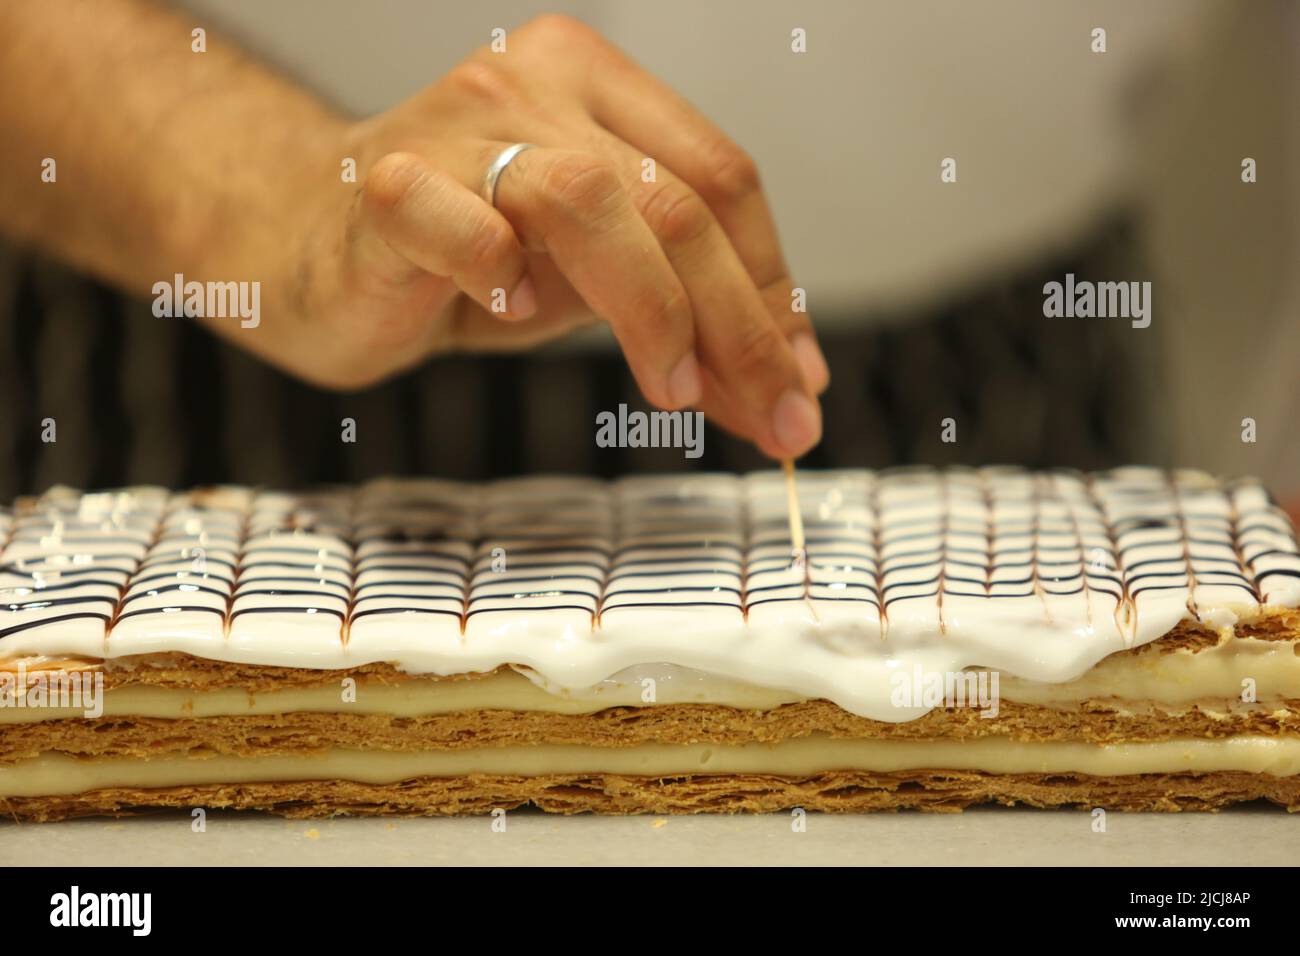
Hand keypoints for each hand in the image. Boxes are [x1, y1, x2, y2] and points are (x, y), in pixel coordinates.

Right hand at [281, 15, 828, 458]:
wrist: (308, 243)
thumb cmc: (465, 258)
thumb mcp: (595, 281)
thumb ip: (685, 311)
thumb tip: (788, 387)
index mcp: (600, 87)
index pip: (721, 180)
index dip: (773, 289)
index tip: (798, 383)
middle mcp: (535, 85)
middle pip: (675, 199)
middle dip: (740, 324)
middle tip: (774, 418)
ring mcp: (455, 125)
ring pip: (589, 198)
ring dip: (653, 310)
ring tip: (671, 390)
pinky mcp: (385, 183)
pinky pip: (459, 221)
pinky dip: (499, 272)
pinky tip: (509, 312)